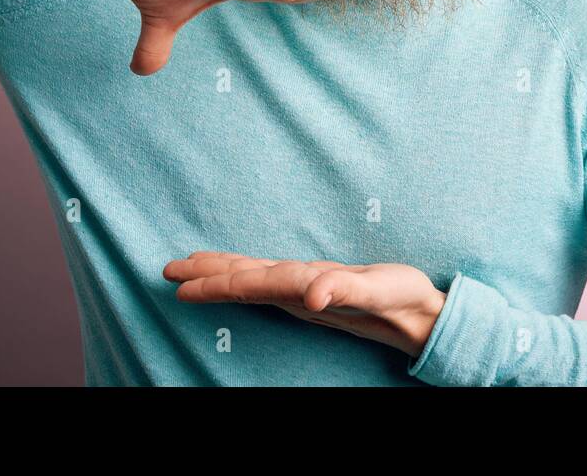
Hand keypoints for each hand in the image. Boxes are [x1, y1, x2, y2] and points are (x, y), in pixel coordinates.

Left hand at [162, 251, 447, 357]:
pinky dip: (247, 272)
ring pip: (253, 279)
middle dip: (205, 277)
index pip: (250, 284)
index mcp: (304, 289)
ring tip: (191, 269)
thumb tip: (314, 295)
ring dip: (221, 273)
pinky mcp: (316, 287)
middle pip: (243, 282)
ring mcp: (304, 291)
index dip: (215, 283)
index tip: (180, 285)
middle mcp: (298, 293)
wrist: (419, 317)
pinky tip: (241, 272)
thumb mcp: (377, 289)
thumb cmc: (400, 299)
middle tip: (167, 271)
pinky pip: (270, 278)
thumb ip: (344, 287)